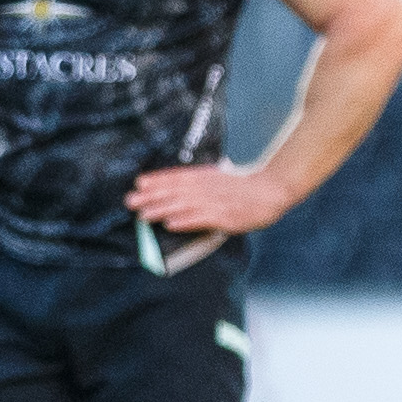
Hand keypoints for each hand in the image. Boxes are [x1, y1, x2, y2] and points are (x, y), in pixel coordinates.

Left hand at [126, 162, 296, 235]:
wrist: (270, 191)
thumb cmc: (244, 187)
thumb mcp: (219, 177)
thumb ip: (198, 181)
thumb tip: (176, 186)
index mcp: (204, 177)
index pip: (176, 177)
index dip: (157, 181)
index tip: (139, 184)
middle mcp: (206, 188)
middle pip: (174, 192)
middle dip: (151, 197)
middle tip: (131, 202)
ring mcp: (214, 202)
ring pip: (183, 206)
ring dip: (162, 210)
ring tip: (144, 216)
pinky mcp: (224, 217)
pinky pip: (201, 219)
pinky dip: (185, 221)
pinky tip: (171, 224)